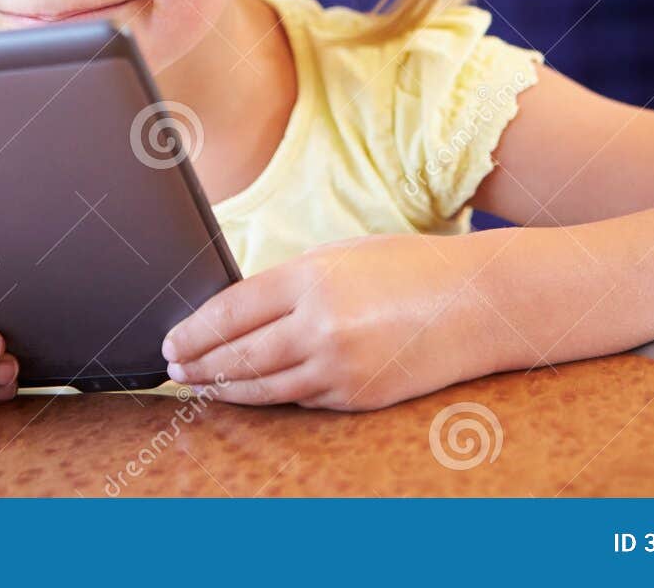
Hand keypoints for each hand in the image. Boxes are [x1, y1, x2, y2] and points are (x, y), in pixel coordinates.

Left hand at [162, 233, 494, 410]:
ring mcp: (339, 366)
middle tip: (176, 369)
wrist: (480, 302)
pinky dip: (273, 396)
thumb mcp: (345, 255)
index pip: (230, 310)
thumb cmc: (413, 268)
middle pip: (238, 354)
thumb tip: (240, 311)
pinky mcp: (357, 396)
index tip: (172, 341)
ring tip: (202, 385)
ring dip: (226, 388)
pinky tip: (254, 393)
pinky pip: (301, 398)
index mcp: (311, 276)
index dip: (194, 330)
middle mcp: (320, 324)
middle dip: (199, 364)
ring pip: (263, 386)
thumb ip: (293, 283)